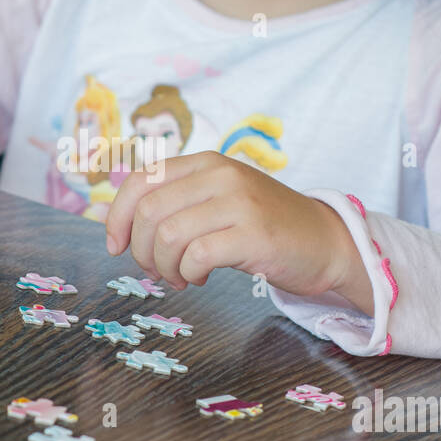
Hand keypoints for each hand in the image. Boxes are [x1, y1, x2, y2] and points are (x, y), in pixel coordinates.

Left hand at [104, 150, 372, 310]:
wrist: (326, 241)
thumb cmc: (263, 226)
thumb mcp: (215, 202)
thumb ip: (172, 204)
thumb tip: (114, 221)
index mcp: (205, 162)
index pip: (141, 180)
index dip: (119, 217)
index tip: (117, 246)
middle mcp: (220, 174)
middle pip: (150, 212)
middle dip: (143, 251)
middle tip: (158, 270)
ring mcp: (239, 201)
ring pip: (169, 236)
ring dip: (165, 267)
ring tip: (181, 277)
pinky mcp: (254, 233)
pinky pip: (197, 256)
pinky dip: (189, 274)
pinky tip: (201, 278)